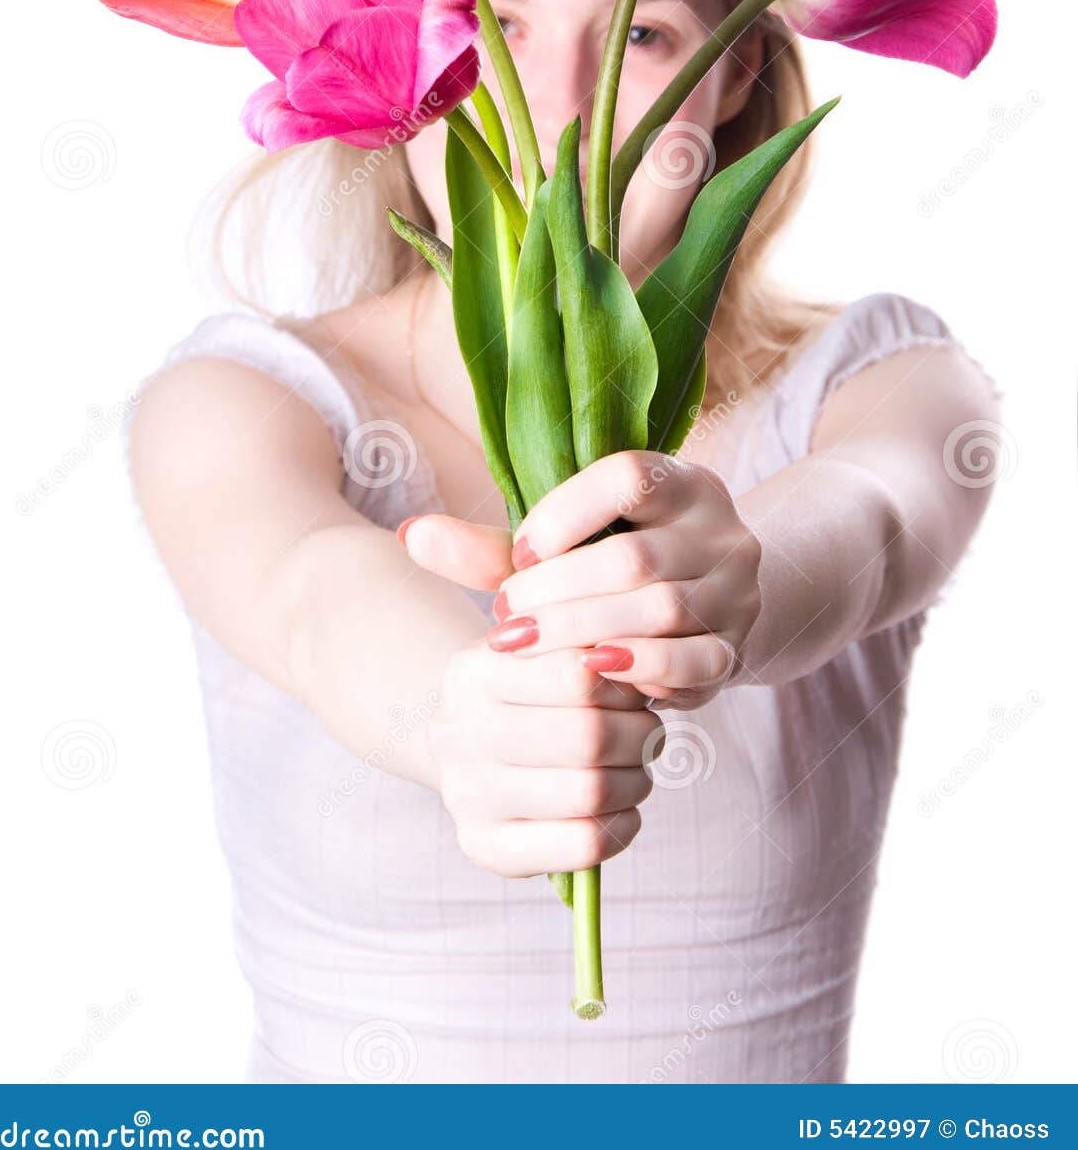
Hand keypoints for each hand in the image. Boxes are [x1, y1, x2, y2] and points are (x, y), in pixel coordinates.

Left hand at [402, 450, 761, 710]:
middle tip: (506, 616)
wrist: (699, 612)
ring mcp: (735, 589)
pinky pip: (696, 660)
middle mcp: (720, 527)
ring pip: (661, 610)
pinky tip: (591, 672)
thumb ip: (491, 547)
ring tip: (530, 646)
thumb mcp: (558, 551)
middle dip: (558, 593)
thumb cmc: (610, 570)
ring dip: (584, 632)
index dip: (564, 515)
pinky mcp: (738, 645)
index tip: (520, 553)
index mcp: (679, 481)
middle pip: (634, 558)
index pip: (627, 477)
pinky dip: (641, 668)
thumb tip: (410, 537)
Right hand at [425, 640, 658, 877]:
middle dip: (639, 736)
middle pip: (589, 738)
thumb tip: (633, 664)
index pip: (578, 676)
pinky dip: (622, 826)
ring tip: (634, 768)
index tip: (633, 692)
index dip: (624, 687)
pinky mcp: (486, 847)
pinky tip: (621, 810)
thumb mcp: (540, 650)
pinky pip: (582, 844)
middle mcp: (460, 736)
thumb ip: (585, 645)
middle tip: (647, 732)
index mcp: (474, 675)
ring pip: (591, 793)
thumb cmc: (521, 694)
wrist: (466, 745)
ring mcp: (469, 797)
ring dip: (636, 780)